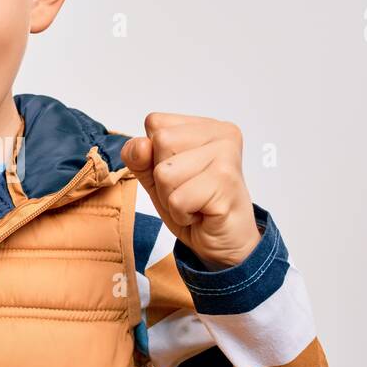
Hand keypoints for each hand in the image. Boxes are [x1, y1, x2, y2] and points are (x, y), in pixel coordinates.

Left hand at [120, 112, 261, 268]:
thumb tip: (139, 145)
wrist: (227, 242)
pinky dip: (182, 214)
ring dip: (171, 198)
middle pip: (159, 143)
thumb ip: (140, 158)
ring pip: (165, 173)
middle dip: (162, 178)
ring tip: (195, 202)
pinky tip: (202, 213)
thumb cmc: (195, 205)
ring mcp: (227, 157)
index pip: (155, 123)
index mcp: (206, 125)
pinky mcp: (226, 184)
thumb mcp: (156, 178)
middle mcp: (222, 134)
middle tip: (188, 191)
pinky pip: (177, 200)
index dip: (154, 155)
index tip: (180, 173)